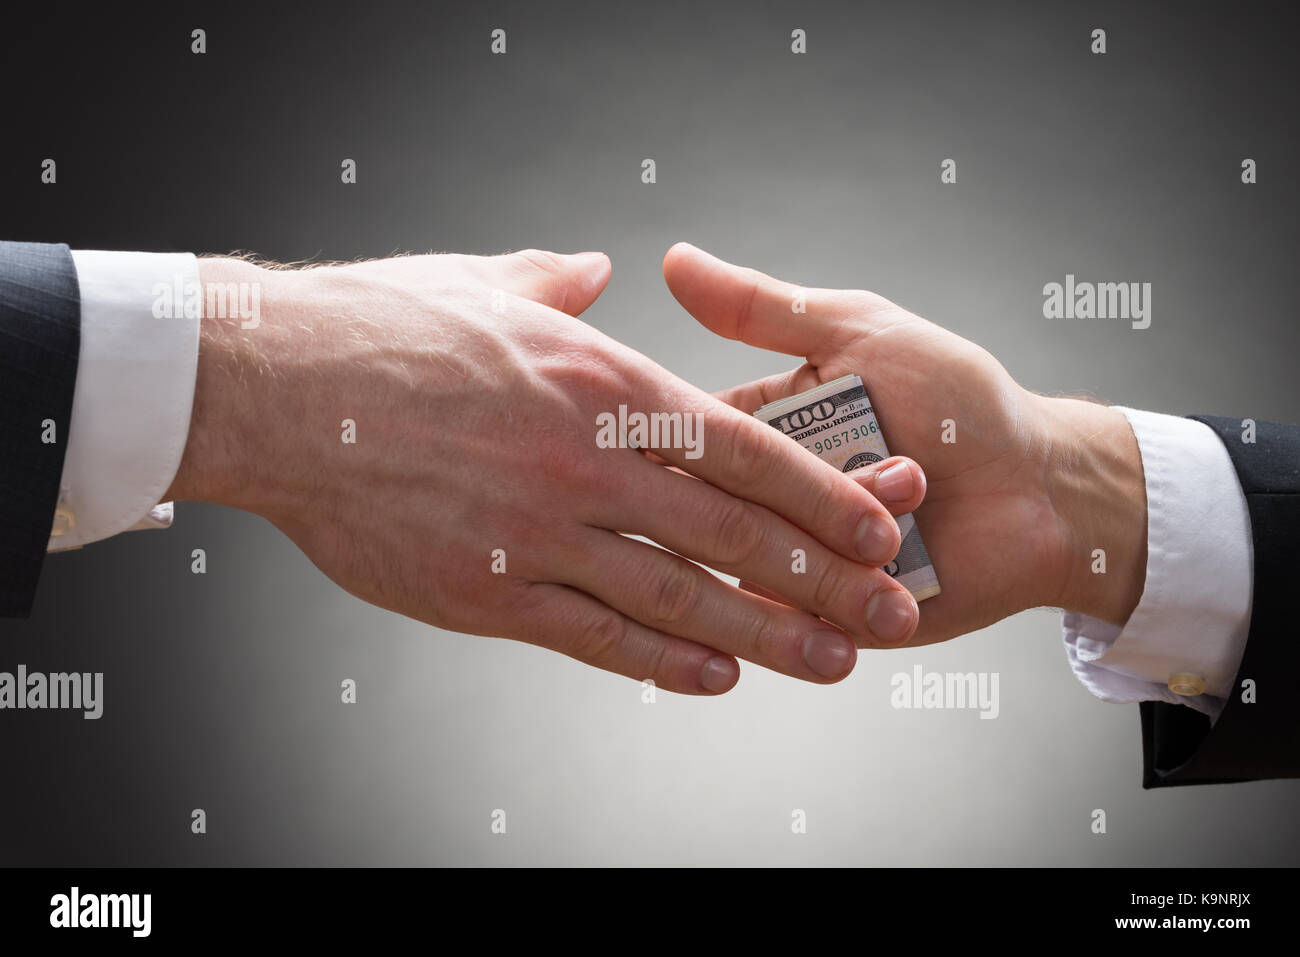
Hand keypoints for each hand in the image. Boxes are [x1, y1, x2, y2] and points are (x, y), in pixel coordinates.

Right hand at [165, 249, 927, 691]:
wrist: (282, 392)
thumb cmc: (382, 329)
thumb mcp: (488, 284)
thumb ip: (557, 280)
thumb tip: (596, 267)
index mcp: (601, 383)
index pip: (741, 447)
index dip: (819, 494)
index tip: (877, 524)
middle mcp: (588, 463)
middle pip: (732, 533)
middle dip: (821, 579)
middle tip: (887, 614)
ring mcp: (541, 533)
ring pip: (678, 596)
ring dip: (763, 634)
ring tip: (828, 662)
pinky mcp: (488, 591)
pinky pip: (594, 637)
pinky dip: (660, 662)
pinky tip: (712, 678)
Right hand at [663, 243, 1147, 645]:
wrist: (1043, 489)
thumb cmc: (960, 402)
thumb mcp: (860, 333)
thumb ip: (765, 309)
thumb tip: (675, 261)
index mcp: (765, 430)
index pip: (693, 436)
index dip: (684, 433)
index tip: (690, 428)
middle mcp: (771, 497)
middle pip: (718, 503)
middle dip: (792, 484)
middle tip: (878, 453)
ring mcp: (798, 559)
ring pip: (755, 563)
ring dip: (824, 536)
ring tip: (910, 498)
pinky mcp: (829, 615)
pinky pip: (793, 619)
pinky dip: (828, 595)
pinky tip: (877, 565)